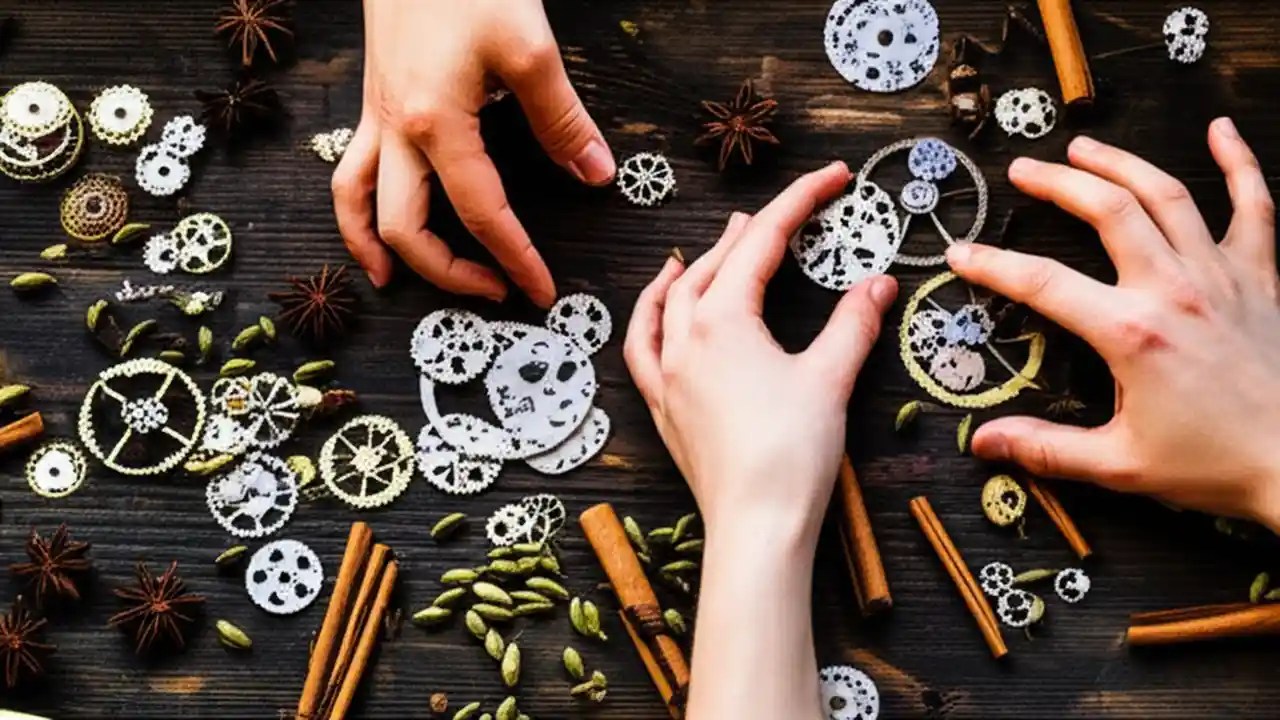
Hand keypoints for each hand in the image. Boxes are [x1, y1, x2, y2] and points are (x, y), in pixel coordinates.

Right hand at [332, 0, 615, 305]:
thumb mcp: (530, 48)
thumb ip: (562, 119)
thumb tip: (594, 173)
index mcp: (436, 124)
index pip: (481, 214)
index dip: (515, 259)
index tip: (540, 289)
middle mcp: (395, 129)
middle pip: (405, 227)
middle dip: (447, 273)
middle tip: (492, 291)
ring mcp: (376, 115)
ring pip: (356, 203)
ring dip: (378, 248)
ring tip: (396, 281)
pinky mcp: (374, 99)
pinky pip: (350, 168)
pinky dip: (356, 204)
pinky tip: (377, 215)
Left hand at [624, 161, 898, 543]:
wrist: (755, 526)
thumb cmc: (791, 454)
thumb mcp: (830, 378)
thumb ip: (854, 324)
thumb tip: (879, 285)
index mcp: (723, 321)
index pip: (764, 242)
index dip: (801, 201)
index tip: (834, 176)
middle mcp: (684, 340)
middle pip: (713, 264)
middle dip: (749, 231)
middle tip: (781, 212)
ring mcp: (666, 375)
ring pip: (671, 300)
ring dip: (694, 267)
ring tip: (709, 247)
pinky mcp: (663, 408)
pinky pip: (643, 347)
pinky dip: (651, 317)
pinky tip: (661, 311)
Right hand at [948, 118, 1279, 529]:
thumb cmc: (1214, 466)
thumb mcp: (1120, 465)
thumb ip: (1047, 449)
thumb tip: (983, 443)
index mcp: (1131, 333)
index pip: (1043, 284)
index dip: (993, 265)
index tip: (961, 254)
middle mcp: (1174, 290)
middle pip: (1107, 211)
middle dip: (1058, 183)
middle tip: (1023, 171)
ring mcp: (1221, 276)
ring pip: (1166, 195)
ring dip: (1120, 163)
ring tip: (1083, 147)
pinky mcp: (1261, 278)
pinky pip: (1255, 207)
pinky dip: (1241, 163)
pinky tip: (1222, 130)